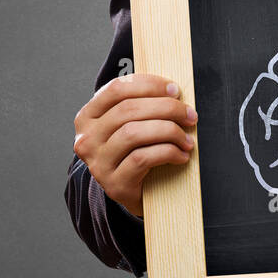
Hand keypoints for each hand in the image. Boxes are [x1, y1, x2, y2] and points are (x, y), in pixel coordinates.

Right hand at [72, 73, 197, 217]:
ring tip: (187, 139)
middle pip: (128, 110)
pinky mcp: (114, 183)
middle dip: (166, 108)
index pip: (117, 89)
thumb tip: (172, 91)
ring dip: (169, 131)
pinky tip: (181, 155)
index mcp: (88, 117)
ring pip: (133, 133)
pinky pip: (142, 159)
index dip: (149, 85)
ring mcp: (98, 163)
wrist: (133, 193)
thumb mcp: (129, 125)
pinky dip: (168, 153)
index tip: (175, 90)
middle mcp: (87, 139)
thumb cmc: (135, 152)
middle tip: (189, 115)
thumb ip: (141, 105)